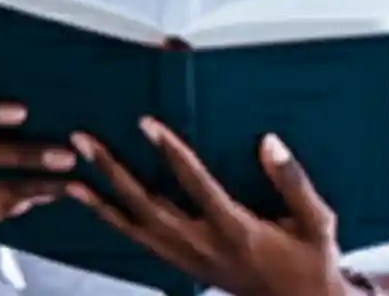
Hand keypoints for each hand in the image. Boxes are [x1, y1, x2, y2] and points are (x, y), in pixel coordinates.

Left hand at [67, 117, 353, 295]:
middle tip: (84, 141)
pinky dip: (111, 219)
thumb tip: (269, 142)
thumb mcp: (317, 222)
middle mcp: (204, 245)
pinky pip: (137, 240)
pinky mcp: (181, 263)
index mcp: (236, 230)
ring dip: (101, 198)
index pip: (195, 185)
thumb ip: (293, 181)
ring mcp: (188, 258)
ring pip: (134, 226)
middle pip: (147, 205)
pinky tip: (91, 201)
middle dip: (112, 171)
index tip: (146, 124)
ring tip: (71, 172)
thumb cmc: (310, 261)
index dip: (170, 152)